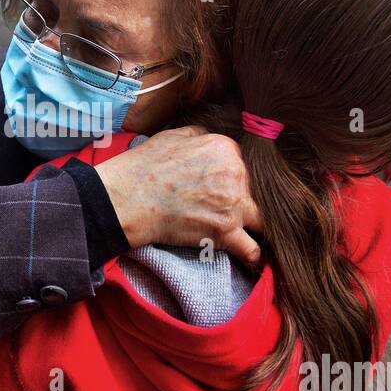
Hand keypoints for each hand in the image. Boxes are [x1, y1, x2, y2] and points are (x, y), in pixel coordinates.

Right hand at [94, 125, 263, 266]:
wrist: (129, 198)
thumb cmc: (145, 167)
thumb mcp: (172, 136)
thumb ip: (200, 136)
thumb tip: (209, 141)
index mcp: (225, 149)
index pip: (244, 166)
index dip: (232, 180)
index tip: (219, 189)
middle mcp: (236, 174)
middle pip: (253, 191)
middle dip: (240, 201)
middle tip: (218, 209)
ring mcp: (233, 205)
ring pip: (260, 219)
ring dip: (251, 226)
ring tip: (242, 232)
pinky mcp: (225, 232)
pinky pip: (251, 248)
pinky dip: (251, 253)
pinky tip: (247, 254)